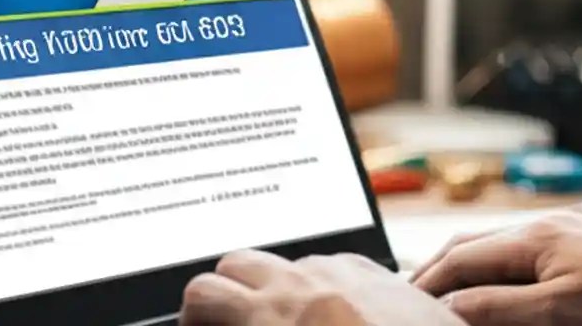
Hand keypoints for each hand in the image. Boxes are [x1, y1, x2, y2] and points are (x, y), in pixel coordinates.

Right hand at [181, 250, 465, 325]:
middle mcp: (309, 286)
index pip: (204, 291)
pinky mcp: (387, 278)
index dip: (194, 315)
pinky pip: (338, 265)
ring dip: (278, 287)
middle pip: (239, 262)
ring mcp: (350, 276)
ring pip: (290, 262)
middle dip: (230, 292)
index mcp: (278, 318)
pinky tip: (340, 320)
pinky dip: (326, 285)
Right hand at [412, 211, 581, 325]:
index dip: (428, 281)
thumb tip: (449, 305)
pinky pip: (527, 252)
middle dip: (440, 269)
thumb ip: (500, 306)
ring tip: (449, 296)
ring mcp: (567, 230)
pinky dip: (500, 271)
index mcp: (534, 235)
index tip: (406, 304)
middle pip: (473, 244)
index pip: (461, 256)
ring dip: (469, 269)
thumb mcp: (561, 309)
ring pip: (499, 246)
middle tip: (416, 298)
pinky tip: (500, 288)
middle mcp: (546, 223)